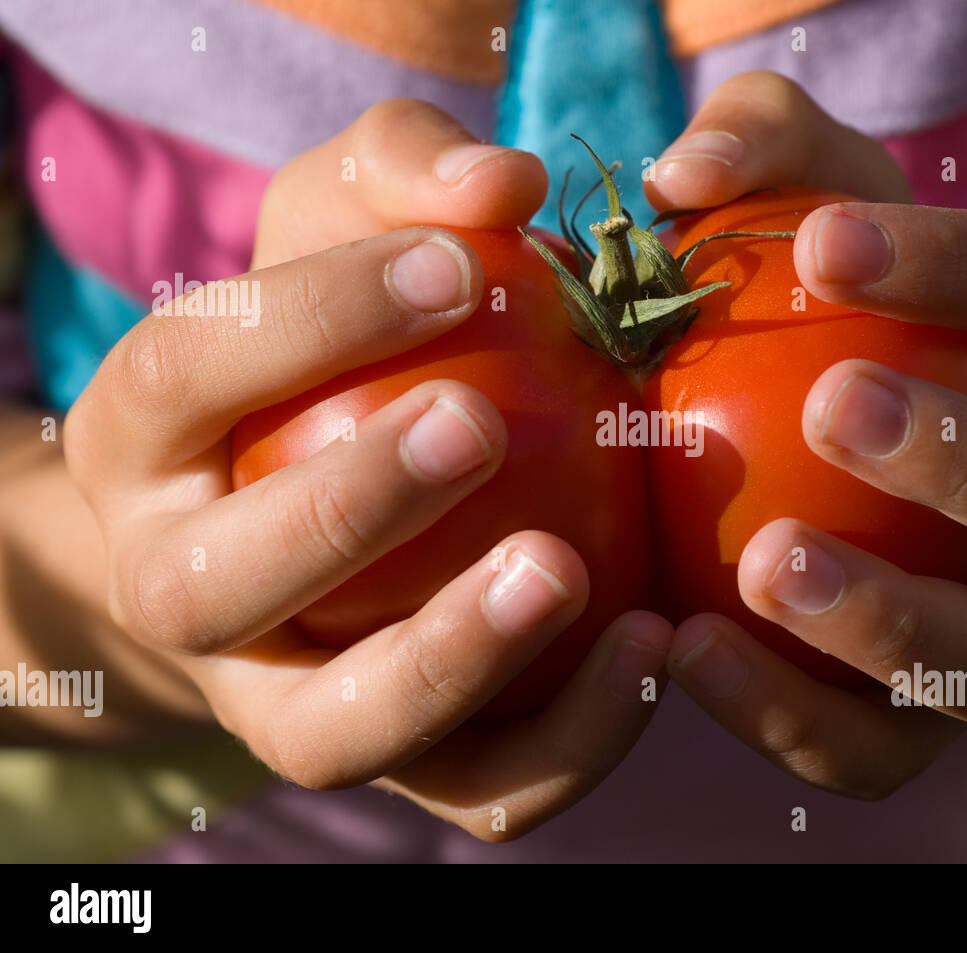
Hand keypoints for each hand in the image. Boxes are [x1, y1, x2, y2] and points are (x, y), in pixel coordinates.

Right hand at [64, 102, 672, 840]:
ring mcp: (283, 698)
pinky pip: (475, 793)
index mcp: (144, 443)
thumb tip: (501, 187)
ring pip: (334, 731)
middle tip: (479, 423)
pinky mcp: (402, 765)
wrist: (320, 505)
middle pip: (218, 584)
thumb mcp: (347, 225)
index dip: (310, 321)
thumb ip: (402, 174)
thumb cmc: (338, 343)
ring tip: (565, 570)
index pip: (183, 374)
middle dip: (346, 506)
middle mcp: (185, 590)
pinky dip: (568, 738)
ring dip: (448, 663)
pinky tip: (652, 641)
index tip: (460, 266)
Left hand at [648, 72, 966, 798]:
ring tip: (764, 568)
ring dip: (889, 625)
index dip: (955, 265)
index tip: (819, 241)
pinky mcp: (936, 720)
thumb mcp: (827, 210)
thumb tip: (681, 175)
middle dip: (966, 456)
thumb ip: (769, 154)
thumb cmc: (848, 320)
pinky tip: (686, 653)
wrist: (901, 486)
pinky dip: (794, 718)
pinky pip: (885, 750)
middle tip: (832, 403)